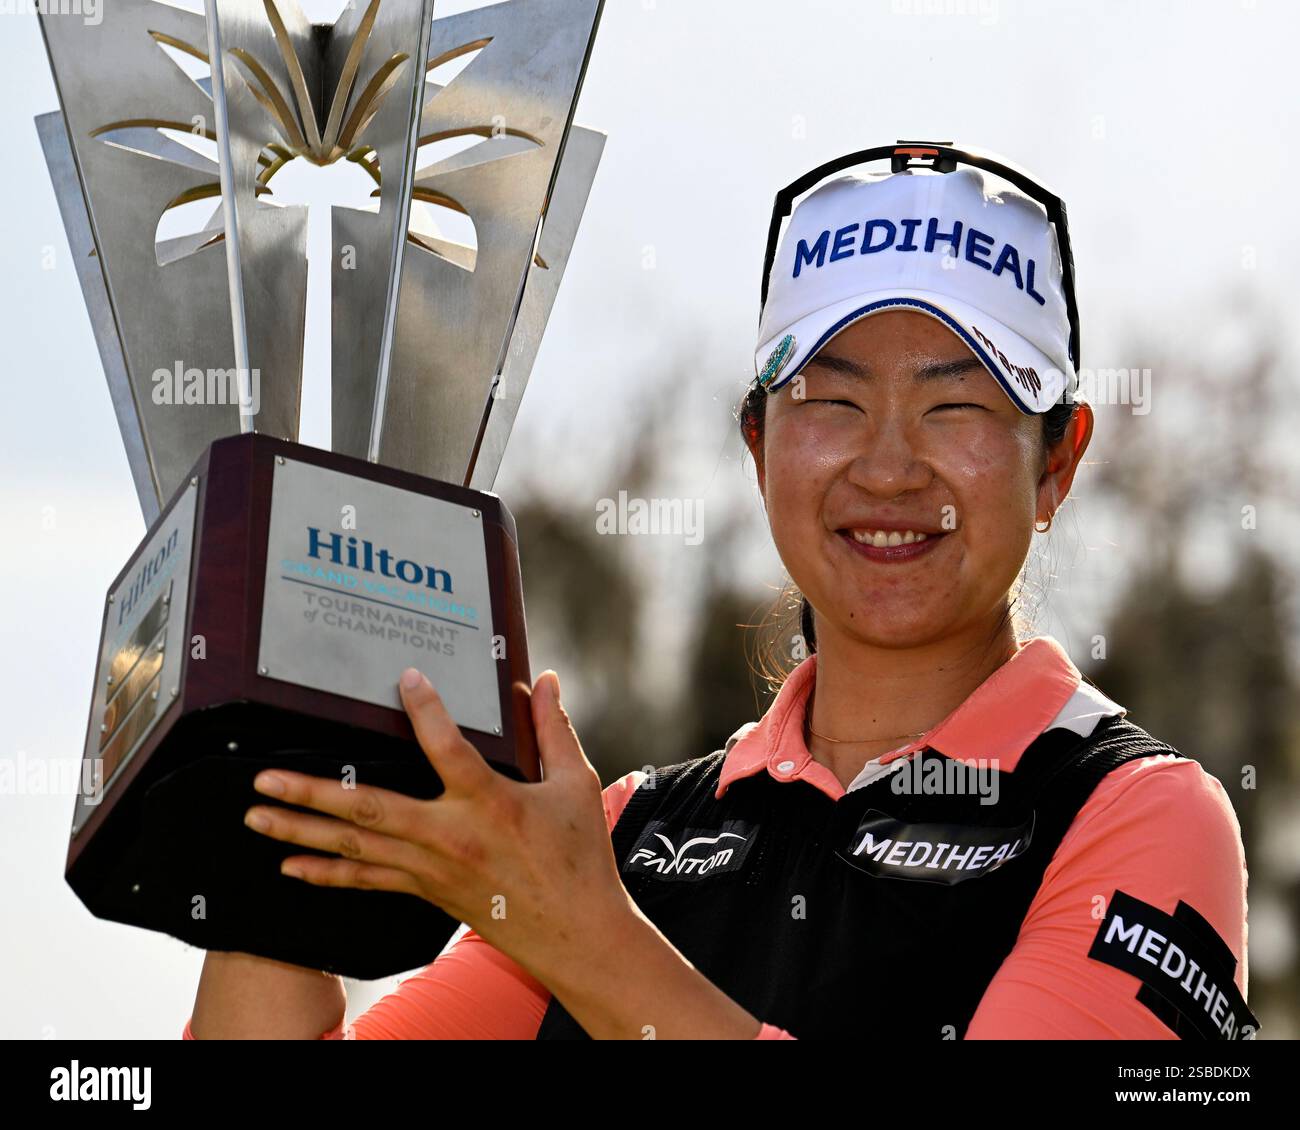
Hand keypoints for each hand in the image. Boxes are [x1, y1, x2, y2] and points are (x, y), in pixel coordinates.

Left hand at [241, 668, 632, 981]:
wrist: (576, 934)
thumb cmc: (578, 859)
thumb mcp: (575, 786)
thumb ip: (554, 730)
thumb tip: (545, 682)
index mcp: (489, 802)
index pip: (446, 746)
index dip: (425, 709)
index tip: (406, 678)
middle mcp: (449, 836)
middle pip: (368, 809)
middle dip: (311, 793)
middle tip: (265, 778)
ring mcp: (432, 869)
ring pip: (355, 847)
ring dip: (302, 831)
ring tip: (258, 815)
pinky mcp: (427, 892)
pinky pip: (367, 882)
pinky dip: (326, 874)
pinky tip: (292, 864)